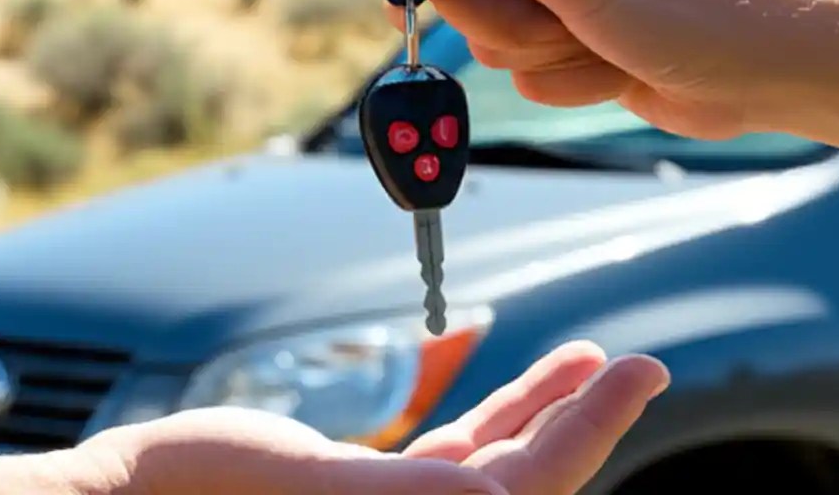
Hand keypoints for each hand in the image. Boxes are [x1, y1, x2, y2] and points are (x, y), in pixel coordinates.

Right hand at [68, 341, 667, 494]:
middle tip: (636, 363)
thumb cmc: (197, 492)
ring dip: (538, 407)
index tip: (641, 371)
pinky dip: (478, 411)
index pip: (529, 493)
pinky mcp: (356, 492)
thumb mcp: (321, 486)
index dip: (593, 431)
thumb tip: (521, 494)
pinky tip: (493, 366)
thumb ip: (428, 494)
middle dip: (582, 421)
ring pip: (488, 463)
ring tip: (586, 357)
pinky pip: (440, 455)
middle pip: (525, 483)